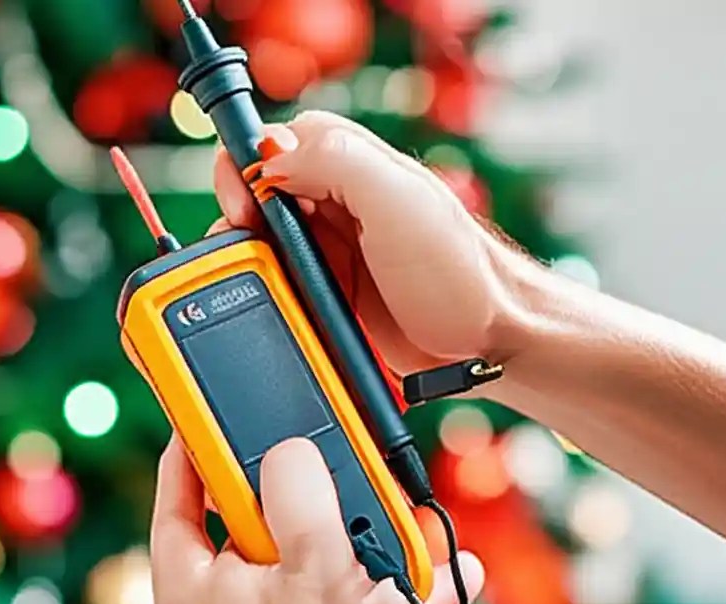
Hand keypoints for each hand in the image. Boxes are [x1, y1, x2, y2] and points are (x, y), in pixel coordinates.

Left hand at [151, 436, 484, 603]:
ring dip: (378, 545)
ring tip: (419, 541)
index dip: (199, 444)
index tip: (219, 406)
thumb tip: (291, 452)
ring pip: (322, 561)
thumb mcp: (315, 574)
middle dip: (327, 498)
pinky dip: (393, 593)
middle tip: (357, 479)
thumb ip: (299, 498)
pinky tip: (436, 585)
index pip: (178, 496)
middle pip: (267, 520)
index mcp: (194, 589)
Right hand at [211, 110, 532, 376]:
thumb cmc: (458, 271)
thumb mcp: (398, 199)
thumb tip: (269, 160)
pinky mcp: (331, 289)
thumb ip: (334, 161)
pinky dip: (269, 292)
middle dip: (239, 218)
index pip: (272, 140)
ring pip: (262, 240)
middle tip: (248, 250)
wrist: (486, 342)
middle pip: (256, 190)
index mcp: (351, 161)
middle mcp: (337, 198)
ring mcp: (333, 245)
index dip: (244, 167)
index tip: (246, 207)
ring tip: (264, 283)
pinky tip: (280, 307)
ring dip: (251, 260)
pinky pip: (280, 282)